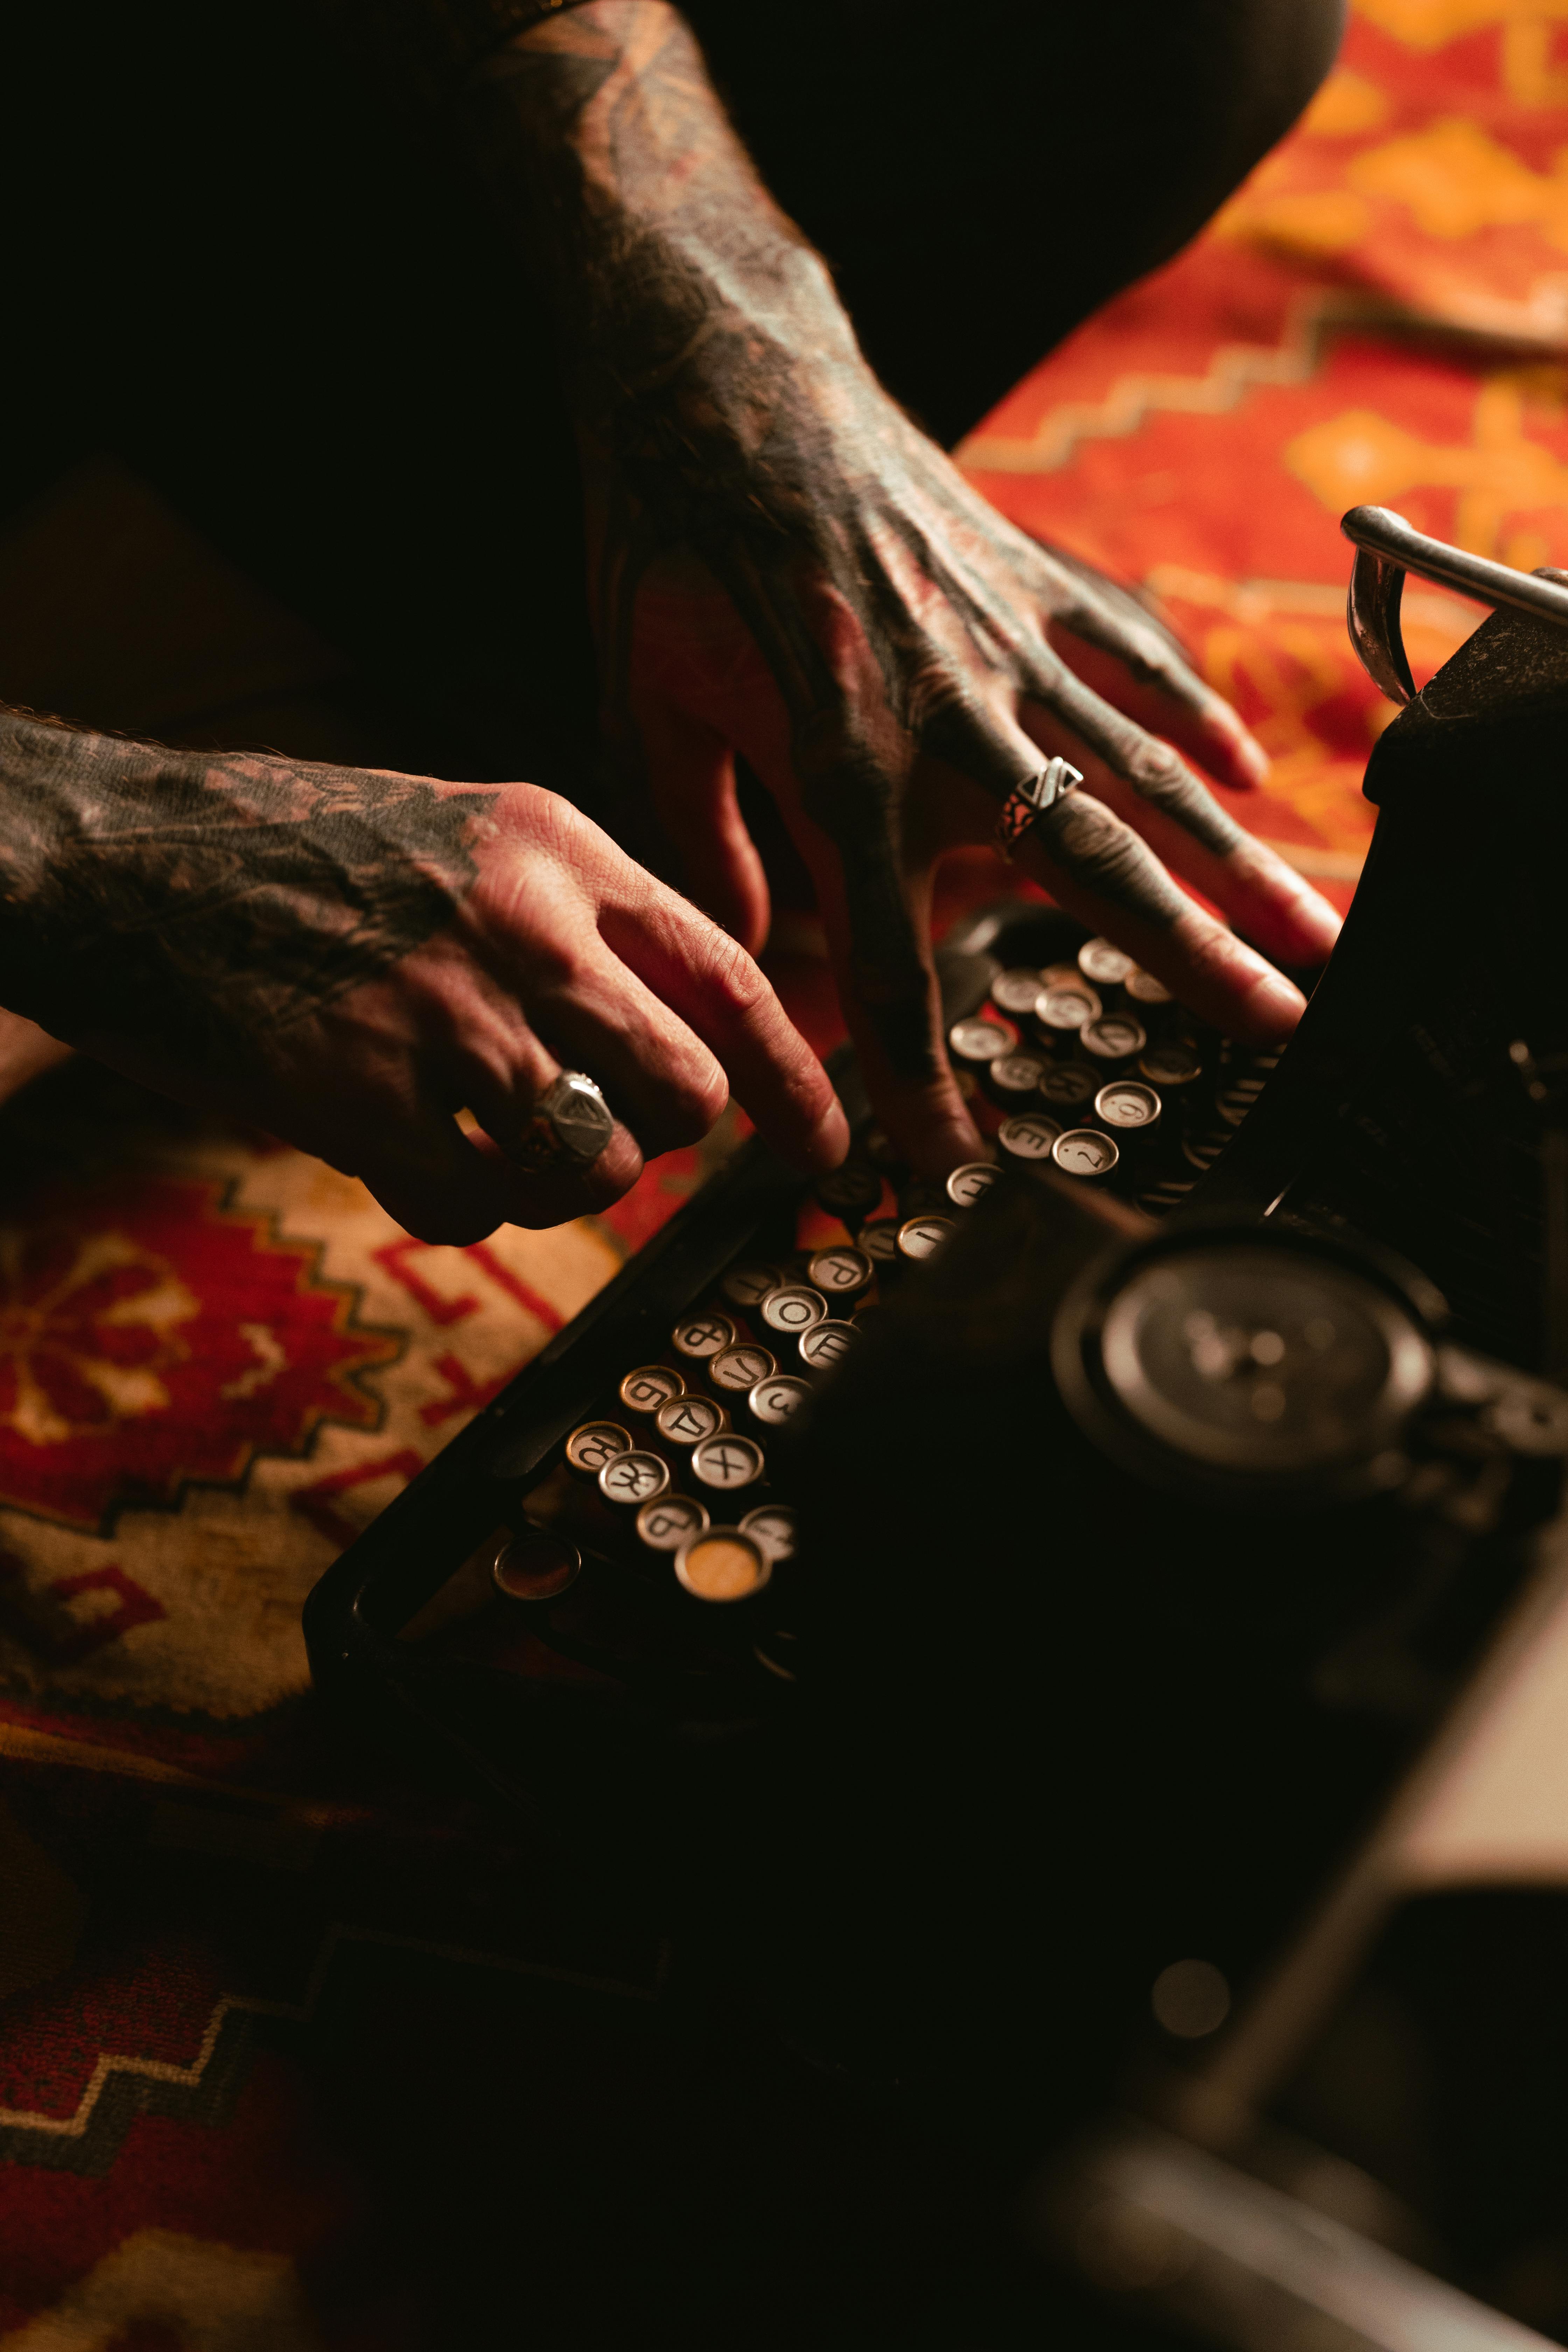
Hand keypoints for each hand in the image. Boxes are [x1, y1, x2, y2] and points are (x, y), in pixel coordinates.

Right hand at [0, 719, 846, 1240]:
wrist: (121, 857)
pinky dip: (451, 1204)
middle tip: (585, 1126)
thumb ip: (571, 923)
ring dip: (551, 1180)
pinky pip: (475, 1204)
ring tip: (476, 1137)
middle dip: (653, 1135)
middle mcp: (525, 926)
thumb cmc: (288, 856)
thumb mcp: (461, 841)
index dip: (796, 1074)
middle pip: (685, 1088)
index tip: (827, 1142)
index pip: (731, 974)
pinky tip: (401, 1153)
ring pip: (594, 1162)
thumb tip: (662, 1035)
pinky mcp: (366, 1095)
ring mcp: (448, 1014)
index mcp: (557, 850)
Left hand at [471, 1, 1342, 1175]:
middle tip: (1270, 1027)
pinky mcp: (1034, 575)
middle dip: (1189, 953)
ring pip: (1147, 769)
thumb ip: (699, 836)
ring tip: (1313, 930)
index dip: (914, 1065)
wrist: (724, 375)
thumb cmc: (668, 540)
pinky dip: (1195, 714)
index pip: (886, 946)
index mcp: (837, 753)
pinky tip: (1253, 776)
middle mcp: (947, 707)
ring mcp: (1006, 637)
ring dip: (1239, 858)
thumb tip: (749, 947)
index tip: (946, 1154)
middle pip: (1087, 858)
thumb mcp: (644, 699)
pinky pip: (1136, 653)